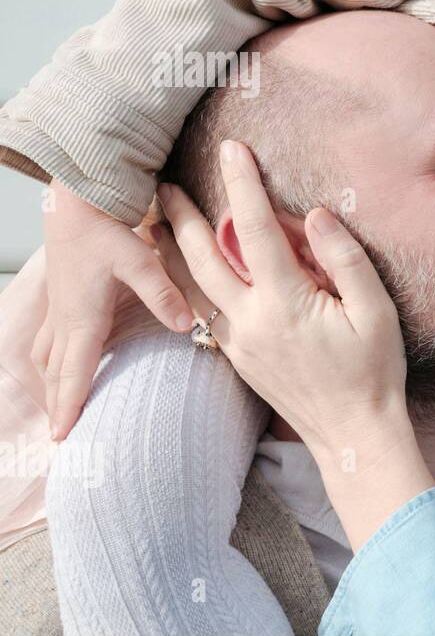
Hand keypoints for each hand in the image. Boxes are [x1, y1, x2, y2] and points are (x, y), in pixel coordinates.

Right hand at [34, 180, 191, 438]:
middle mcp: (64, 318)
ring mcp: (58, 307)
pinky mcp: (60, 296)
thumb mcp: (140, 261)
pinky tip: (58, 365)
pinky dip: (50, 361)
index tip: (63, 438)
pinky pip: (47, 339)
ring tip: (58, 408)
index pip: (74, 373)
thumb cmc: (107, 227)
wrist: (77, 197)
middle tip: (60, 439)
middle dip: (57, 406)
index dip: (68, 406)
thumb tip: (187, 327)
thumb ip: (163, 294)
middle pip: (55, 373)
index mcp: (82, 317)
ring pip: (46, 357)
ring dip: (51, 384)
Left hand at [155, 139, 433, 548]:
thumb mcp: (376, 310)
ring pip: (191, 287)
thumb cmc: (374, 371)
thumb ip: (345, 259)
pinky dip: (189, 283)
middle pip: (200, 258)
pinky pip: (203, 312)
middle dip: (181, 215)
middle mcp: (251, 321)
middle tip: (163, 182)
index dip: (243, 185)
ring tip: (159, 220)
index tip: (233, 150)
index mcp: (285, 303)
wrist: (353, 435)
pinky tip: (189, 270)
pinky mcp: (238, 359)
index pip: (255, 229)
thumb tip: (315, 216)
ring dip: (173, 250)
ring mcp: (239, 343)